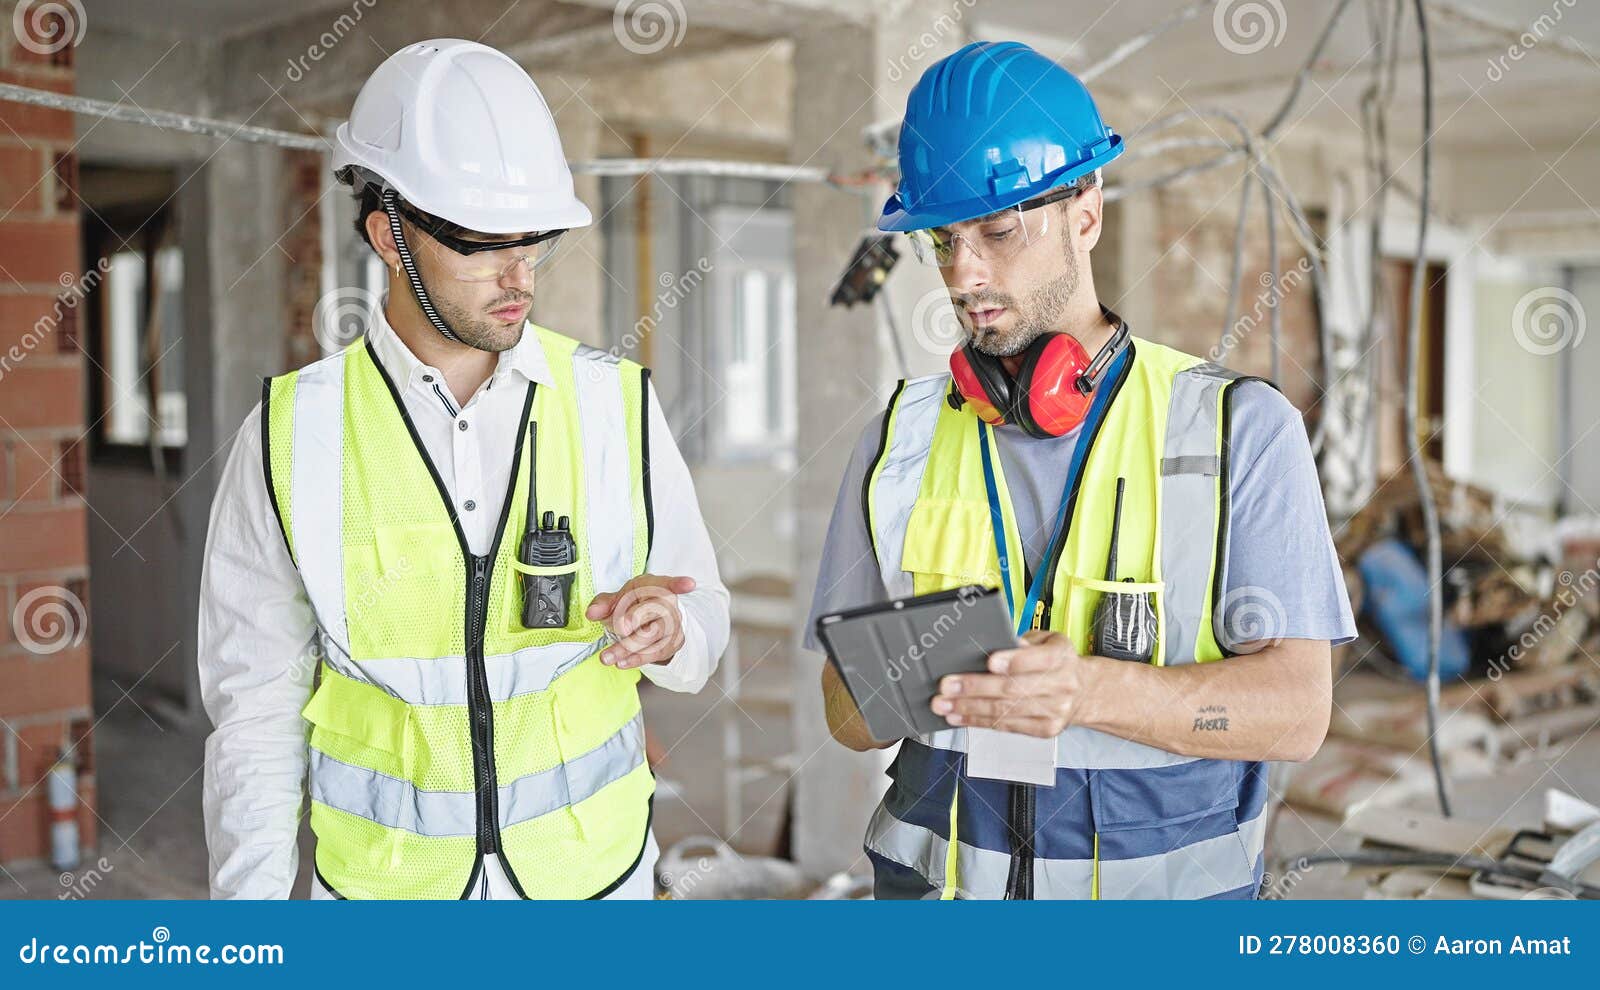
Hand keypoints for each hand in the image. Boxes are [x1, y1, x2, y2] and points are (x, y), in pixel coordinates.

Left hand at [585, 574, 695, 668]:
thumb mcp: (619, 598)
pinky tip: (621, 662)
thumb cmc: (636, 604)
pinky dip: (635, 659)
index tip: (689, 585)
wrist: (651, 619)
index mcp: (656, 587)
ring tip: (607, 657)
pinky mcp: (672, 644)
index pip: (669, 584)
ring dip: (627, 648)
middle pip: (655, 613)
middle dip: (636, 620)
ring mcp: (673, 626)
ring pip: (652, 637)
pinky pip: (654, 653)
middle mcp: (669, 605)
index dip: (679, 584)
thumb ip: (604, 604)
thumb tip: (592, 612)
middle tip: (619, 628)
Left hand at [930, 629, 1088, 737]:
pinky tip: (959, 716)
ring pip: (1005, 711)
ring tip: (944, 705)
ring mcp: (1054, 711)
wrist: (1081, 691)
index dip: (1014, 661)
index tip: (989, 661)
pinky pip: (1006, 727)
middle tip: (947, 686)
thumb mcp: (1045, 641)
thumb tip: (997, 642)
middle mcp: (1061, 685)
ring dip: (969, 709)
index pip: (1039, 659)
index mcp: (1061, 656)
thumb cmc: (1053, 661)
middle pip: (1014, 689)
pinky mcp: (1045, 730)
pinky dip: (978, 722)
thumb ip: (1023, 642)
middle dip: (976, 688)